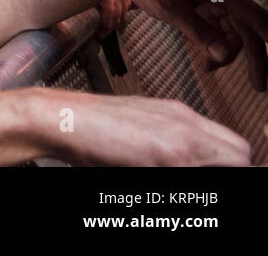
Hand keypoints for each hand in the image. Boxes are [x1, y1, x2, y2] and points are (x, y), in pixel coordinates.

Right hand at [42, 89, 250, 164]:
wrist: (61, 118)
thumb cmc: (89, 125)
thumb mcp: (139, 124)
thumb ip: (170, 138)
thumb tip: (193, 159)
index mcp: (179, 114)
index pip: (233, 144)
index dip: (228, 163)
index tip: (212, 171)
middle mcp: (184, 122)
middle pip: (240, 154)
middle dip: (229, 170)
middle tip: (202, 177)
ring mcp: (179, 139)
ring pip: (229, 165)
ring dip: (206, 177)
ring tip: (170, 175)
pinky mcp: (167, 157)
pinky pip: (196, 178)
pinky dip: (186, 186)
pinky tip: (154, 176)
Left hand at [102, 0, 267, 89]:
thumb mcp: (168, 6)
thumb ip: (198, 31)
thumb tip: (224, 54)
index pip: (253, 18)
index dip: (265, 40)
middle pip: (247, 28)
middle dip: (254, 56)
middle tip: (257, 85)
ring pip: (233, 30)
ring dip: (227, 51)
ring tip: (209, 68)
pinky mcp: (202, 3)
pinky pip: (217, 27)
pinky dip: (214, 43)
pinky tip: (205, 58)